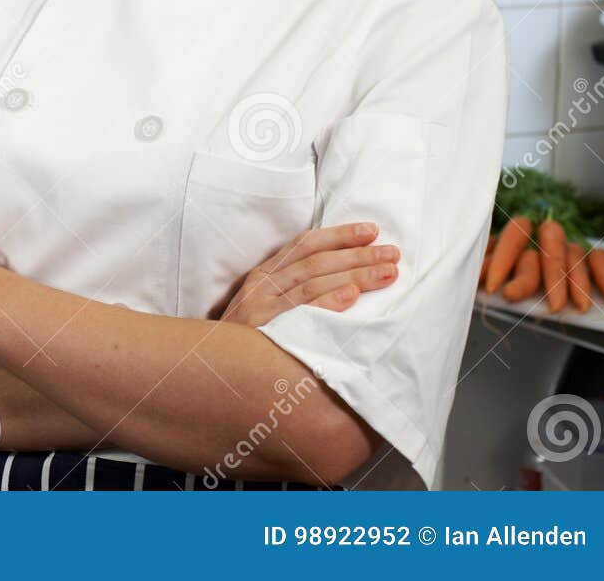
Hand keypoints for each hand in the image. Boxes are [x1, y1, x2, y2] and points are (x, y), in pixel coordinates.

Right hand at [216, 221, 399, 326]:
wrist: (211, 372)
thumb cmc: (245, 341)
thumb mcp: (261, 308)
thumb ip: (290, 291)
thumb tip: (340, 280)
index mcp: (263, 276)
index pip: (304, 245)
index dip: (339, 236)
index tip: (372, 231)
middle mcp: (262, 286)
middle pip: (316, 262)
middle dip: (357, 255)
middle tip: (392, 253)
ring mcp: (263, 308)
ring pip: (313, 281)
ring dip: (354, 275)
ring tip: (387, 272)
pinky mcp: (265, 331)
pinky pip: (301, 312)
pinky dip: (327, 302)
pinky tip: (351, 297)